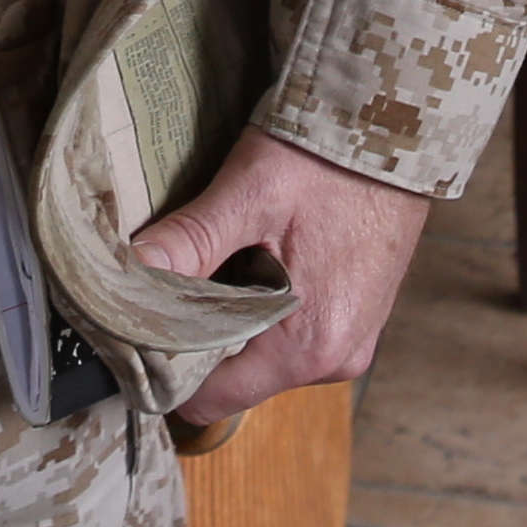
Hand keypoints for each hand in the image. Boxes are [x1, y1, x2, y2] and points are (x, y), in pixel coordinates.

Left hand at [131, 128, 435, 431]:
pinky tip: (256, 256)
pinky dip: (264, 306)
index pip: (211, 399)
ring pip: (261, 354)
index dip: (167, 365)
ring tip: (219, 258)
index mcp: (308, 347)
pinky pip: (291, 334)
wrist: (400, 127)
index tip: (141, 323)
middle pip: (235, 378)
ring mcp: (351, 342)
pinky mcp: (357, 319)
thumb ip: (189, 241)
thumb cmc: (329, 158)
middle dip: (198, 335)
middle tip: (174, 278)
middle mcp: (336, 360)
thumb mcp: (249, 192)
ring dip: (232, 317)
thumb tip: (126, 274)